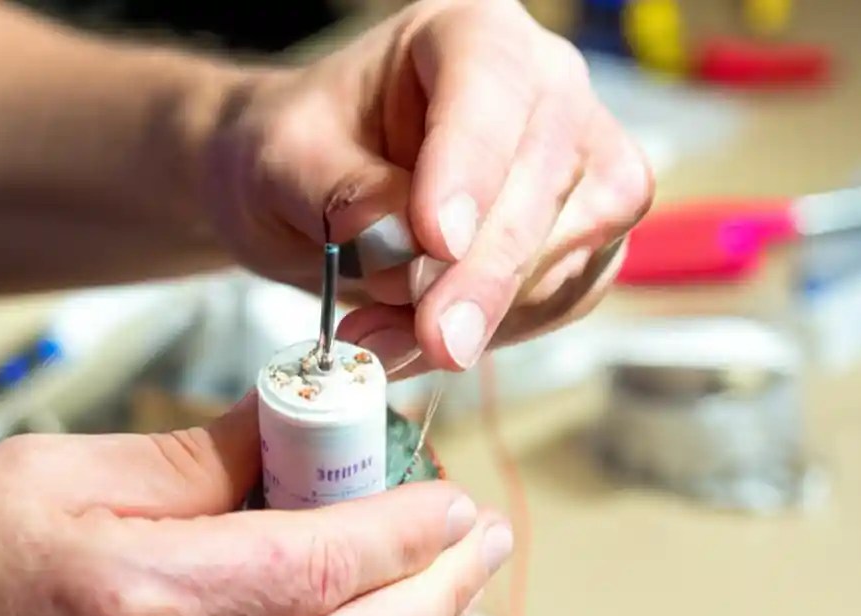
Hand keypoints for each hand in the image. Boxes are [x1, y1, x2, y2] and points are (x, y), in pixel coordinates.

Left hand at [207, 0, 652, 373]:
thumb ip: (334, 189)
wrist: (305, 195)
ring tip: (384, 338)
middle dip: (483, 271)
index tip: (436, 241)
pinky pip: (560, 297)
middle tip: (433, 337)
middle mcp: (542, 86)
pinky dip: (493, 334)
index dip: (470, 166)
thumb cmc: (297, 152)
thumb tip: (395, 234)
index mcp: (469, 31)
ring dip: (478, 312)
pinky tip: (420, 340)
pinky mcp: (582, 238)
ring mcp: (577, 163)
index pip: (491, 86)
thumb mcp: (279, 159)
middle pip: (546, 175)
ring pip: (565, 247)